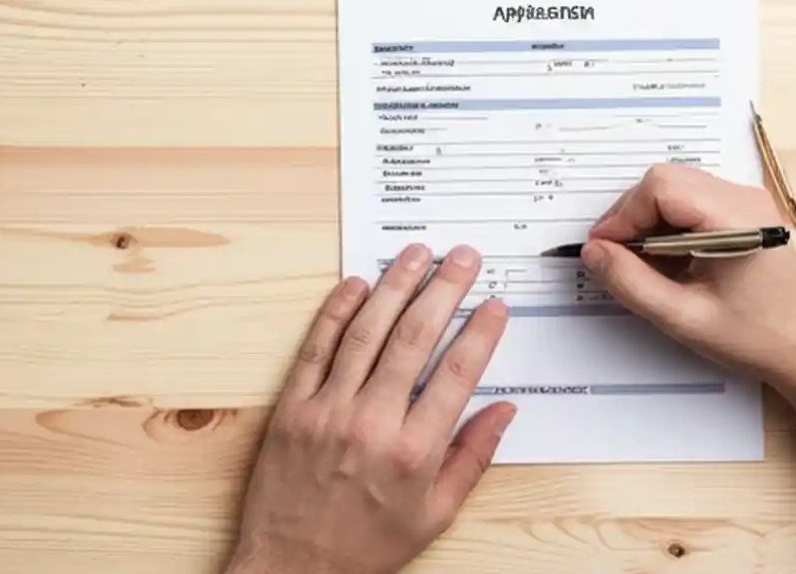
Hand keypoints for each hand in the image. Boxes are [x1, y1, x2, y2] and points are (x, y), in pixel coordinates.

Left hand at [226, 244, 515, 573]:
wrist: (292, 571)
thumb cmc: (365, 548)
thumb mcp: (436, 516)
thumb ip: (473, 459)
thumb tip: (503, 412)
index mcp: (414, 452)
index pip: (457, 373)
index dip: (480, 332)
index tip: (493, 304)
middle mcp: (372, 423)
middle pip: (415, 338)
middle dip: (444, 289)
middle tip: (462, 258)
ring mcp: (327, 411)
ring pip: (366, 332)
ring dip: (394, 286)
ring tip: (415, 253)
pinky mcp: (292, 409)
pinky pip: (315, 348)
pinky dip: (335, 312)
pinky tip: (356, 285)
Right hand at [582, 165, 795, 391]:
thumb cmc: (755, 338)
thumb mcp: (683, 317)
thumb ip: (631, 283)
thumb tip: (593, 253)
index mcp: (733, 218)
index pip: (660, 187)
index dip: (622, 215)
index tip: (601, 250)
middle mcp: (743, 198)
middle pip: (667, 180)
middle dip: (631, 214)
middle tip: (613, 256)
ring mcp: (748, 202)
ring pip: (678, 187)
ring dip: (649, 218)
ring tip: (639, 261)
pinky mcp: (747, 213)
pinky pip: (695, 201)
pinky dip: (669, 222)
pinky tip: (666, 259)